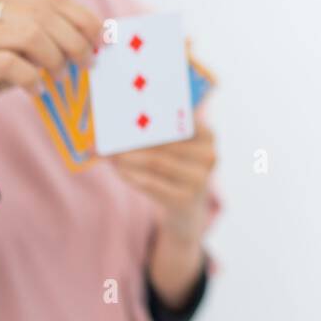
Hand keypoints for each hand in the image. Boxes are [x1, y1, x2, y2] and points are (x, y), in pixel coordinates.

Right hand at [0, 0, 101, 182]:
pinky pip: (12, 65)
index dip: (83, 18)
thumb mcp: (25, 42)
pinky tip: (36, 89)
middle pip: (43, 16)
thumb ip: (53, 29)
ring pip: (30, 36)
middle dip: (74, 41)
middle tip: (87, 63)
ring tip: (59, 77)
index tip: (103, 39)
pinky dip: (32, 79)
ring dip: (55, 60)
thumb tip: (101, 32)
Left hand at [111, 123, 217, 244]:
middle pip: (164, 141)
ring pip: (155, 161)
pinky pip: (150, 183)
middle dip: (135, 139)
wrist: (188, 204)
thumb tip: (118, 123)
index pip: (180, 119)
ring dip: (128, 157)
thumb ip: (156, 132)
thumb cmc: (175, 166)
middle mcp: (208, 156)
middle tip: (112, 135)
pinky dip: (131, 174)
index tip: (130, 116)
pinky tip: (118, 169)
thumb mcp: (176, 147)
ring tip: (112, 153)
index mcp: (208, 135)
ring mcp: (199, 179)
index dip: (154, 118)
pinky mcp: (184, 199)